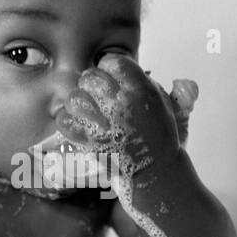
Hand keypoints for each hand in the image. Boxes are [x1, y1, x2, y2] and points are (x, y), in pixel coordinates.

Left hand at [56, 56, 196, 175]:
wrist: (157, 174)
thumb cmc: (162, 141)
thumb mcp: (171, 109)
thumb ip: (165, 89)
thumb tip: (171, 79)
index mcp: (141, 89)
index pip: (111, 61)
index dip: (109, 69)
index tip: (112, 80)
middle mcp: (121, 103)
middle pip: (90, 77)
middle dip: (91, 86)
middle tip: (98, 98)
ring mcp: (103, 122)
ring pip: (75, 97)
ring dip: (78, 104)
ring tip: (88, 112)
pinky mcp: (89, 141)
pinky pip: (65, 120)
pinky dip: (68, 121)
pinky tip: (78, 125)